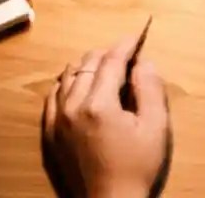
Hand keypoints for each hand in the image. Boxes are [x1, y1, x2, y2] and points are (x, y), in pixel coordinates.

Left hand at [43, 37, 170, 197]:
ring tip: (103, 68)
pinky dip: (65, 84)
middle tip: (124, 55)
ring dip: (86, 66)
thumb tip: (143, 62)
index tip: (135, 37)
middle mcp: (72, 107)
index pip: (112, 61)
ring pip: (67, 77)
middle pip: (87, 64)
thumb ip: (150, 89)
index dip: (125, 46)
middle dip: (107, 54)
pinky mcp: (49, 133)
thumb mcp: (155, 128)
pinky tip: (76, 86)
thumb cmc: (136, 168)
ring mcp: (57, 120)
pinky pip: (52, 97)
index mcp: (99, 104)